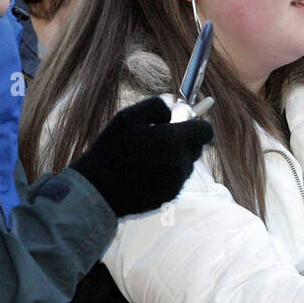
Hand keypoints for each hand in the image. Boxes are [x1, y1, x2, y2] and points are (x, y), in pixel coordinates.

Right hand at [70, 96, 212, 216]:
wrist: (98, 190)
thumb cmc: (111, 150)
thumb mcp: (127, 118)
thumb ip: (156, 107)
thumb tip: (173, 111)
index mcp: (173, 140)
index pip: (205, 131)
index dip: (196, 125)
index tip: (183, 124)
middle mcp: (181, 162)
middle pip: (197, 147)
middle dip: (184, 141)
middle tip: (160, 140)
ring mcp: (178, 181)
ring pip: (188, 164)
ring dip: (176, 158)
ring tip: (148, 158)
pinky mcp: (172, 196)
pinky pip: (178, 179)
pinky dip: (168, 174)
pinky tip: (146, 174)